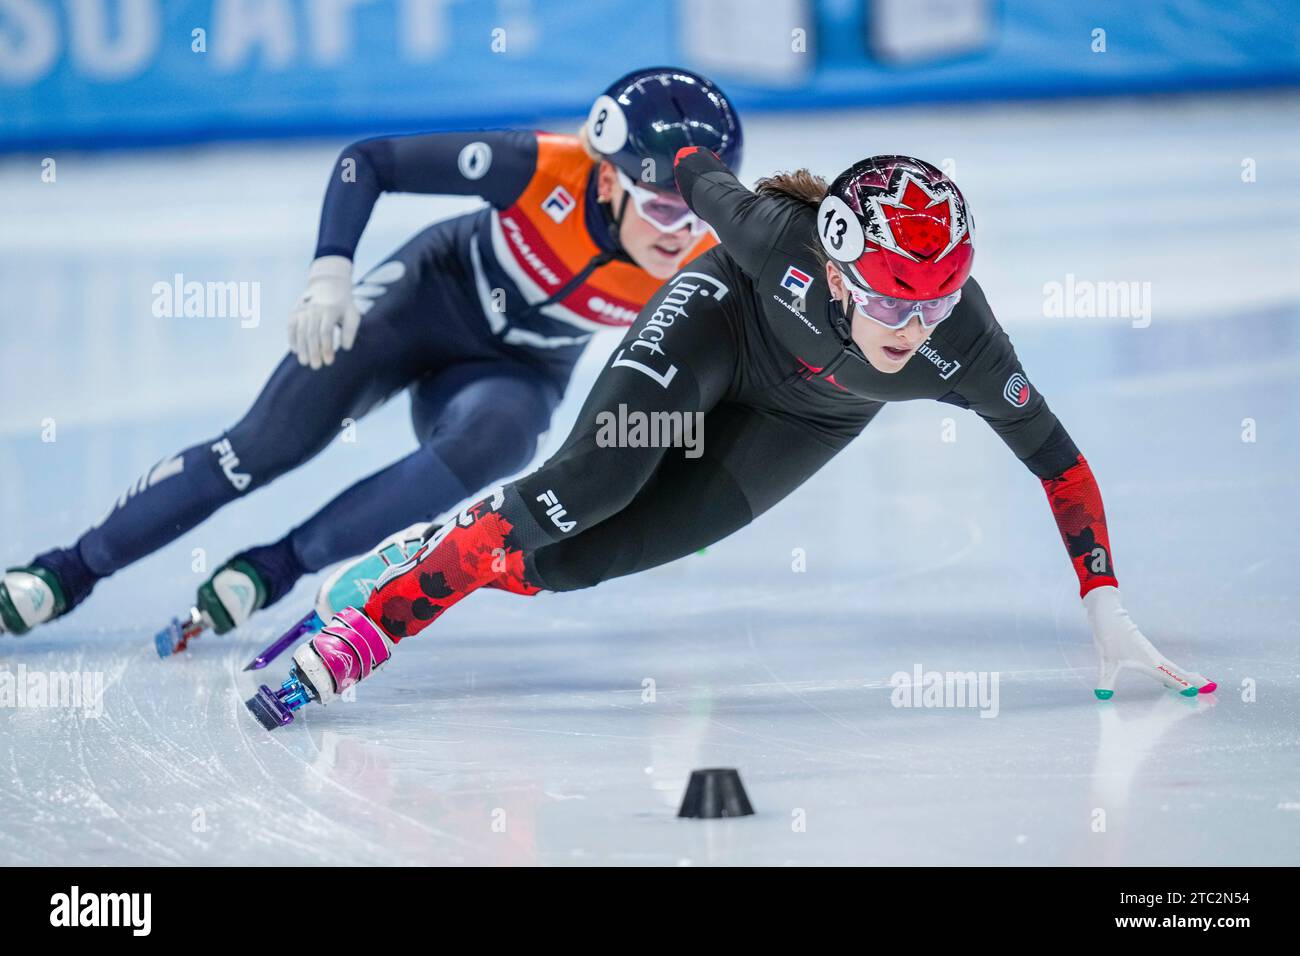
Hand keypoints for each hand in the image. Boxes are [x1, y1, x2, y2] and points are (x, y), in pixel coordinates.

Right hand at [288, 255, 360, 368]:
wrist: (328, 285)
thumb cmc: (343, 305)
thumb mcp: (352, 314)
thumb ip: (351, 331)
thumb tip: (346, 348)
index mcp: (330, 309)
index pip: (326, 331)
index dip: (326, 348)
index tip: (329, 362)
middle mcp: (314, 308)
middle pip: (311, 333)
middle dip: (313, 351)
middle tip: (316, 367)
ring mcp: (302, 309)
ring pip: (300, 331)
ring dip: (302, 348)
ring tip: (305, 363)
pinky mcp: (294, 311)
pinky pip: (291, 327)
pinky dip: (292, 339)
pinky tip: (296, 351)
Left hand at [1083, 585, 1215, 698]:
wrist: (1109, 616)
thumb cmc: (1109, 637)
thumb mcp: (1107, 661)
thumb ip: (1106, 680)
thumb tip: (1101, 696)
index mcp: (1150, 662)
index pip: (1174, 678)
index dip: (1188, 687)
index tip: (1205, 694)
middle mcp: (1155, 659)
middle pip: (1180, 674)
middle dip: (1196, 684)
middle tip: (1213, 694)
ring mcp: (1152, 656)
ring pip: (1175, 670)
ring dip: (1188, 679)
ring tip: (1203, 687)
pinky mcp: (1147, 653)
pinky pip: (1167, 667)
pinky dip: (1176, 674)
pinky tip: (1172, 681)